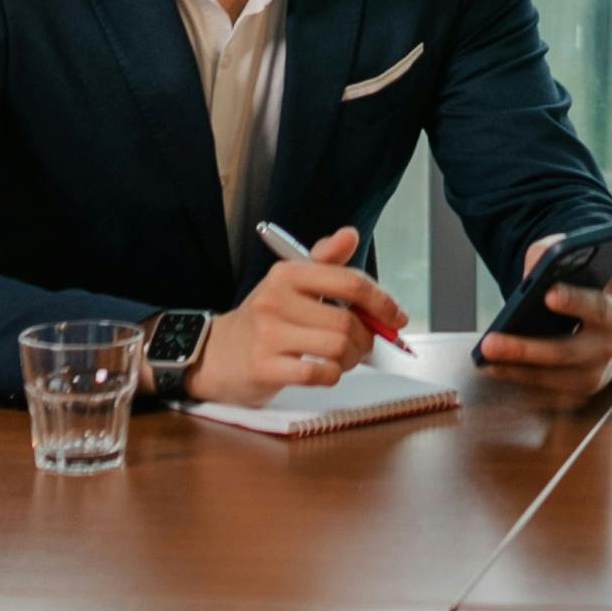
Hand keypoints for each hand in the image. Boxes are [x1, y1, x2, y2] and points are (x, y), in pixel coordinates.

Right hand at [194, 231, 410, 408]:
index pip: (349, 281)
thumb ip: (325, 262)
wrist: (215, 354)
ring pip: (338, 348)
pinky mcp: (264, 367)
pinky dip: (331, 375)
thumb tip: (350, 235)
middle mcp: (276, 299)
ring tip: (344, 359)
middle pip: (347, 321)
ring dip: (351, 359)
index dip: (381, 301)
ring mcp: (268, 334)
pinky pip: (319, 374)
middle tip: (363, 344)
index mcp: (288, 273)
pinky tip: (324, 371)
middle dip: (366, 338)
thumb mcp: (290, 284)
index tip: (396, 316)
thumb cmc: (263, 320)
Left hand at [474, 231, 611, 404]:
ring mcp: (597, 367)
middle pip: (570, 347)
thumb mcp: (575, 266)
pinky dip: (516, 375)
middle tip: (496, 340)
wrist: (603, 336)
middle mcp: (610, 337)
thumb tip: (537, 260)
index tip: (549, 294)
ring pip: (554, 367)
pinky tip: (491, 365)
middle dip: (533, 345)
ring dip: (518, 361)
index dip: (575, 298)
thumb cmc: (583, 294)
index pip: (599, 299)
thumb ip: (552, 254)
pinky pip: (545, 384)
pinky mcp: (580, 387)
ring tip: (487, 349)